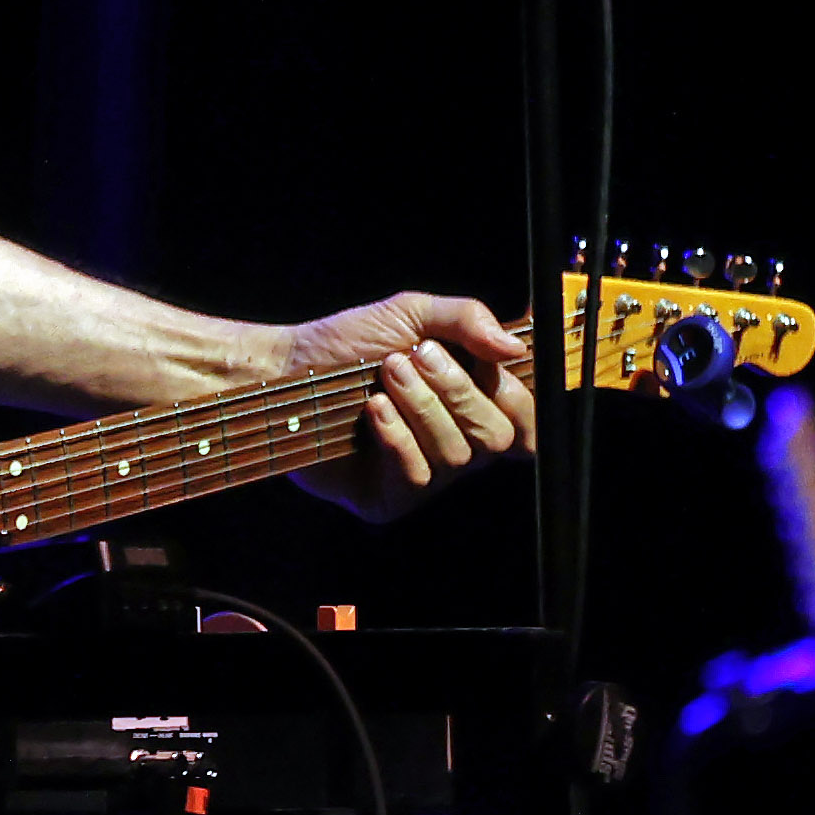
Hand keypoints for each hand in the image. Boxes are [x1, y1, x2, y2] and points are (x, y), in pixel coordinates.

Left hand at [276, 291, 535, 519]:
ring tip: (386, 373)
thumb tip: (516, 349)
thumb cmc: (348, 342)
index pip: (529, 423)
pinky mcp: (388, 500)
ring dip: (422, 406)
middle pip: (499, 436)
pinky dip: (398, 436)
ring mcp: (424, 476)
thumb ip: (467, 320)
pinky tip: (373, 410)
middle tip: (416, 357)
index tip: (504, 366)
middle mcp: (455, 444)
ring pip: (459, 456)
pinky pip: (418, 476)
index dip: (526, 402)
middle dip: (460, 391)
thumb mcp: (412, 315)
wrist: (285, 369)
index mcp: (471, 404)